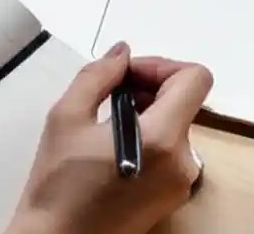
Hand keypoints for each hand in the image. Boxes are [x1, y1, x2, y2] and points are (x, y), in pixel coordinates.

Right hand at [7, 42, 211, 233]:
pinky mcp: (171, 199)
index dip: (162, 66)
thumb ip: (98, 75)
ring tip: (102, 127)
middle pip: (183, 102)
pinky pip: (169, 153)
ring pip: (174, 127)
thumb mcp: (66, 117)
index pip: (195, 79)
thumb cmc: (58, 187)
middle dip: (147, 89)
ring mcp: (181, 184)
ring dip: (144, 114)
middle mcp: (183, 162)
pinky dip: (146, 139)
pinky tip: (110, 151)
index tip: (127, 75)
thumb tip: (122, 54)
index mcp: (163, 139)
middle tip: (107, 96)